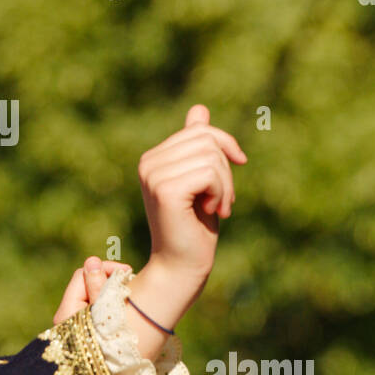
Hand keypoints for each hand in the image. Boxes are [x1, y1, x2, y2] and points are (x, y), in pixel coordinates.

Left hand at [54, 258, 131, 324]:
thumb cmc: (108, 346)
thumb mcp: (104, 315)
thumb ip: (97, 288)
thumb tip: (92, 261)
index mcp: (67, 311)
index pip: (82, 275)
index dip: (104, 268)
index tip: (127, 271)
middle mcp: (66, 315)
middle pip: (85, 283)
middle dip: (106, 278)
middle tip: (129, 280)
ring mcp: (72, 321)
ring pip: (90, 294)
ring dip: (108, 289)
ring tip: (128, 290)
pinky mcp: (81, 326)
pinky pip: (92, 305)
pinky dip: (106, 300)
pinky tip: (121, 303)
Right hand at [137, 103, 245, 303]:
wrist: (182, 265)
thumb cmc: (194, 225)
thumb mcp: (201, 179)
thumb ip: (197, 145)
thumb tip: (199, 109)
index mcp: (153, 158)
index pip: (200, 131)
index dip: (225, 150)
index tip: (226, 182)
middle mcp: (148, 162)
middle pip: (207, 139)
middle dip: (225, 169)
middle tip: (221, 200)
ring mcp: (154, 175)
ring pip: (212, 156)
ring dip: (225, 186)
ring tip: (215, 208)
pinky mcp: (165, 189)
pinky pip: (210, 172)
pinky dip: (221, 193)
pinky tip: (212, 212)